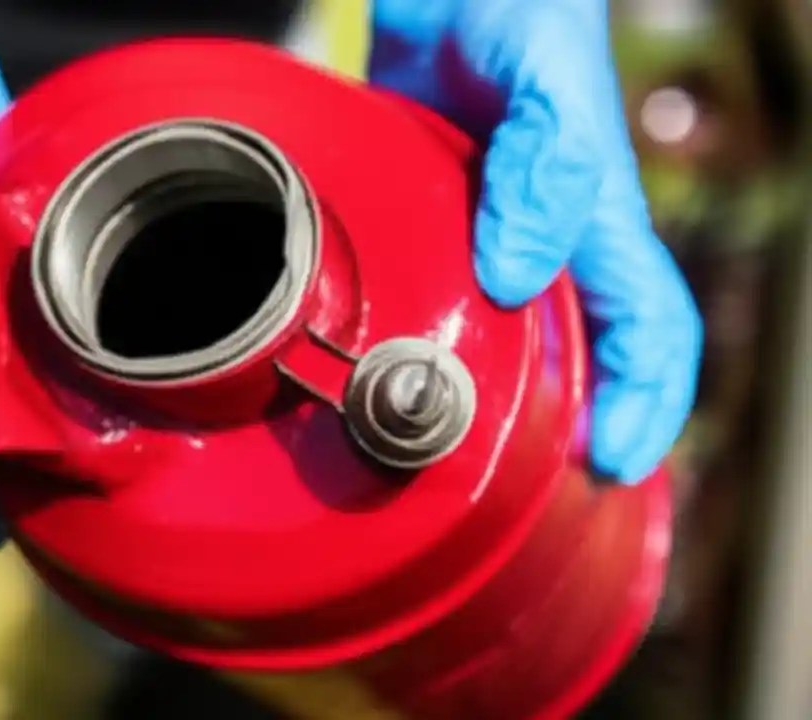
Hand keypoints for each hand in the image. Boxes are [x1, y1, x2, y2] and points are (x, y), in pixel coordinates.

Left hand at [370, 0, 702, 482]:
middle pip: (575, 357)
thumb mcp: (547, 82)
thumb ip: (544, 169)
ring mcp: (481, 239)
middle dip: (568, 430)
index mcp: (593, 219)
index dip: (644, 403)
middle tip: (525, 499)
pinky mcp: (424, 226)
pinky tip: (371, 376)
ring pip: (499, 341)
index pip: (646, 329)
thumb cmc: (518, 12)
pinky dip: (412, 345)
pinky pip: (427, 299)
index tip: (613, 465)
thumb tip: (517, 279)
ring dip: (486, 403)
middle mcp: (539, 243)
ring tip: (440, 466)